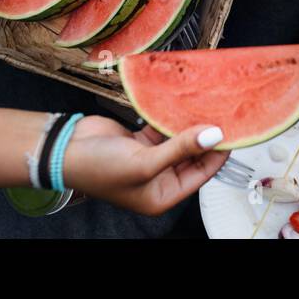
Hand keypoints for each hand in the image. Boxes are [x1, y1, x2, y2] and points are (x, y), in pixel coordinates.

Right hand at [64, 116, 228, 214]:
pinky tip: (185, 102)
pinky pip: (163, 128)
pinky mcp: (141, 141)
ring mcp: (150, 158)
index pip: (202, 173)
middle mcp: (159, 179)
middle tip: (225, 112)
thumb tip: (215, 136)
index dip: (218, 153)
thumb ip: (181, 148)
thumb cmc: (98, 168)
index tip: (234, 130)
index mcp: (162, 195)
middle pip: (193, 155)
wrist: (63, 149)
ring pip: (179, 139)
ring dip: (190, 124)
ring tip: (210, 103)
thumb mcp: (144, 163)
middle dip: (206, 136)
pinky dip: (172, 117)